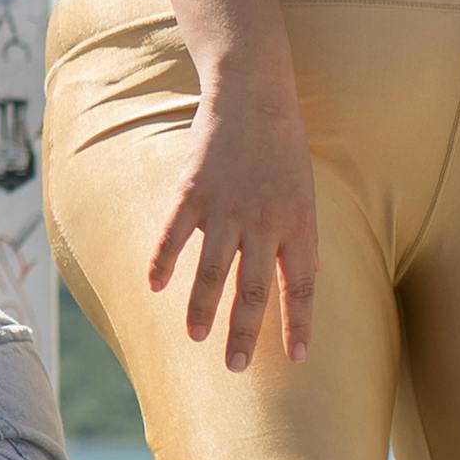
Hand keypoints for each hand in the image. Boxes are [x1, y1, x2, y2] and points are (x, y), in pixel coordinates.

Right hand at [145, 88, 318, 370]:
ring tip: (194, 336)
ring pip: (212, 272)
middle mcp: (264, 222)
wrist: (253, 93)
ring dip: (202, 308)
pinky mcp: (193, 192)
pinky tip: (155, 286)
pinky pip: (174, 236)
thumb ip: (297, 236)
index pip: (301, 286)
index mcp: (299, 223)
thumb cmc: (284, 146)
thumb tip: (296, 280)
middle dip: (244, 333)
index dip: (299, 323)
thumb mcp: (305, 192)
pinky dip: (163, 262)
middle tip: (235, 366)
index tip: (296, 358)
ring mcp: (226, 208)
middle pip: (253, 290)